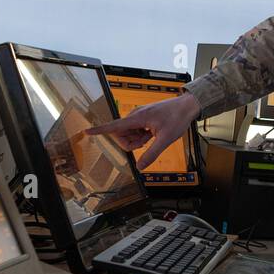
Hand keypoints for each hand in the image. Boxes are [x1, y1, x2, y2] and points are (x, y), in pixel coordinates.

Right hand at [83, 92, 201, 169]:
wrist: (187, 106)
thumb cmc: (177, 118)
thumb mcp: (165, 139)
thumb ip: (152, 154)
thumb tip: (140, 167)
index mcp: (138, 118)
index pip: (114, 126)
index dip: (100, 130)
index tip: (87, 131)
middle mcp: (135, 115)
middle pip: (120, 134)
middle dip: (130, 142)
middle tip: (146, 142)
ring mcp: (139, 116)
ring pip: (128, 133)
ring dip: (137, 139)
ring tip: (152, 136)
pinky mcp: (143, 118)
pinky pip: (135, 130)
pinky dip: (141, 135)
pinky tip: (152, 133)